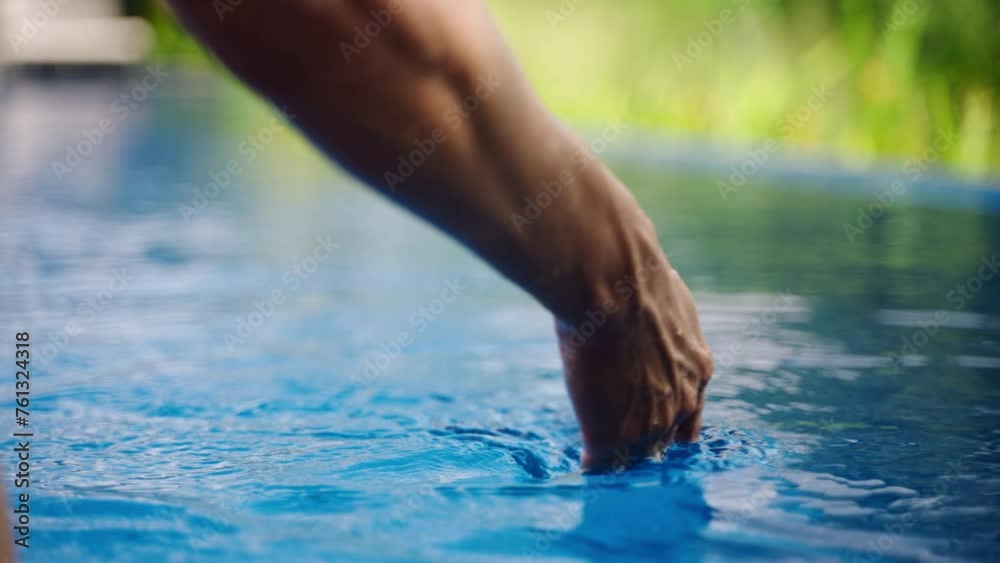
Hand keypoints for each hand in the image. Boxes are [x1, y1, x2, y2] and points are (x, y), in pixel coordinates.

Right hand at [556, 227, 712, 470]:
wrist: (612, 284)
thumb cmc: (629, 277)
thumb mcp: (663, 294)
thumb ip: (658, 313)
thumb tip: (644, 289)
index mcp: (699, 368)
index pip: (692, 411)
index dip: (670, 418)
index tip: (652, 419)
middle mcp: (682, 402)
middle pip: (668, 442)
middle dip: (647, 445)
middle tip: (627, 449)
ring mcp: (650, 423)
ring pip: (638, 456)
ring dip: (621, 459)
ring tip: (604, 462)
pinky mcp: (614, 435)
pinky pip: (603, 463)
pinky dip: (593, 463)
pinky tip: (584, 460)